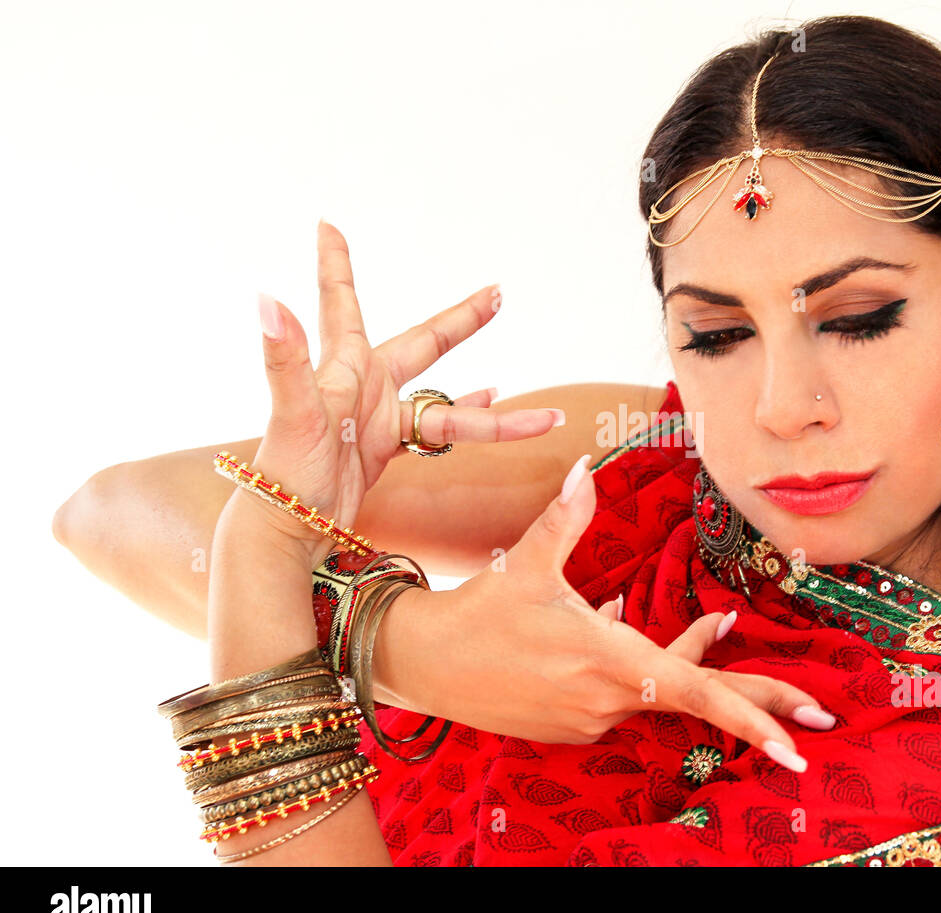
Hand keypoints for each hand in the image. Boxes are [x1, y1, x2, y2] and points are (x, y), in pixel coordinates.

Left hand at [248, 219, 563, 565]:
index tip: (327, 224)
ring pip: (449, 405)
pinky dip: (470, 419)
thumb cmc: (286, 469)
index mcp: (344, 367)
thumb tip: (266, 301)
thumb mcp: (291, 411)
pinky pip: (437, 430)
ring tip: (542, 415)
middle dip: (462, 320)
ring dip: (495, 413)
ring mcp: (378, 418)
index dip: (337, 264)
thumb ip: (285, 357)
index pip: (341, 303)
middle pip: (424, 343)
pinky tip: (493, 406)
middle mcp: (363, 385)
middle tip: (497, 292)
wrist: (287, 527)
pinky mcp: (385, 448)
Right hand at [380, 456, 835, 771]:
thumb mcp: (526, 563)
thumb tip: (585, 467)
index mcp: (608, 662)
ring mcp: (592, 717)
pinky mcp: (576, 723)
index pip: (695, 693)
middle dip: (761, 710)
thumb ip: (565, 519)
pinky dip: (640, 664)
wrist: (424, 666)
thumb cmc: (478, 613)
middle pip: (699, 702)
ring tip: (720, 625)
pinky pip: (628, 693)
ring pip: (660, 687)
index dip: (751, 715)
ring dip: (684, 658)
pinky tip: (622, 624)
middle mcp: (608, 699)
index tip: (797, 743)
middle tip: (820, 725)